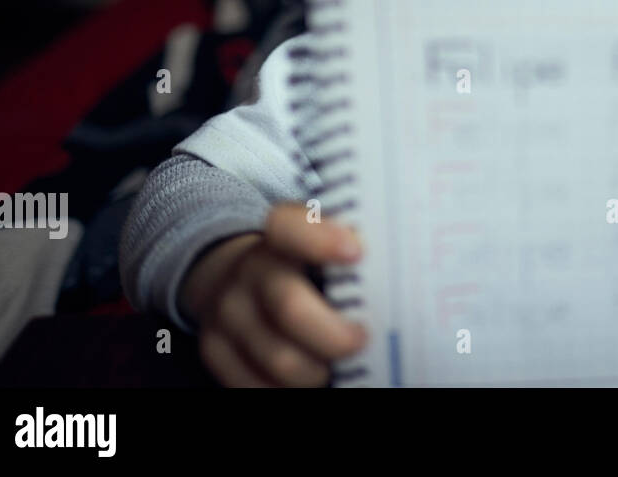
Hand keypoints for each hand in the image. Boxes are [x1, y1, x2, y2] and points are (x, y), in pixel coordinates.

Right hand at [181, 204, 368, 385]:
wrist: (231, 276)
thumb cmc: (300, 264)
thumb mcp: (318, 242)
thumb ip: (350, 250)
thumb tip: (402, 278)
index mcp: (280, 237)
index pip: (290, 228)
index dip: (321, 239)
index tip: (357, 253)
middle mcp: (248, 273)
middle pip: (289, 307)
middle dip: (334, 335)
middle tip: (362, 341)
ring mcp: (227, 314)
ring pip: (278, 359)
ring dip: (316, 371)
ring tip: (336, 365)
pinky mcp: (216, 351)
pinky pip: (254, 386)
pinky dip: (288, 390)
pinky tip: (309, 375)